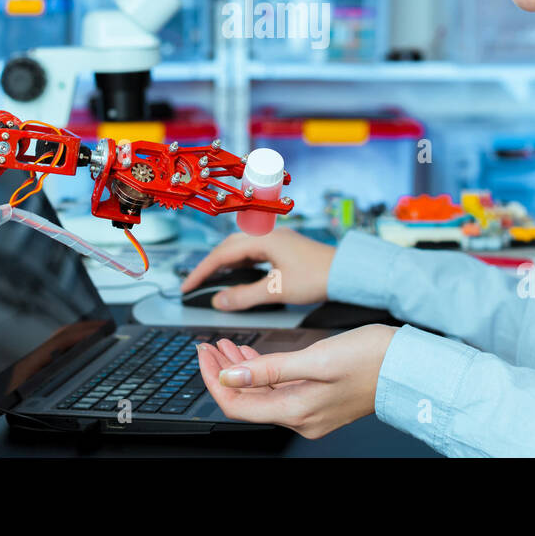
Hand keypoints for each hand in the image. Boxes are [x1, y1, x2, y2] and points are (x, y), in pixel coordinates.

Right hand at [178, 227, 335, 309]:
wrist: (347, 272)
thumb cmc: (317, 277)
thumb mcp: (276, 291)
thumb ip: (244, 297)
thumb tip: (219, 301)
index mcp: (262, 239)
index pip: (221, 255)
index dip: (201, 272)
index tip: (187, 288)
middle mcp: (267, 234)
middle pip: (228, 247)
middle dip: (209, 265)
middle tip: (194, 285)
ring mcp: (276, 238)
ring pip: (240, 248)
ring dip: (224, 263)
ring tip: (211, 280)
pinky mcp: (284, 246)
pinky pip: (253, 251)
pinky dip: (240, 263)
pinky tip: (238, 274)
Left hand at [195, 324, 396, 438]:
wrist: (409, 366)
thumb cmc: (371, 358)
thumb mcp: (315, 358)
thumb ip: (270, 368)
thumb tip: (230, 376)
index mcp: (297, 411)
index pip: (237, 404)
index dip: (214, 379)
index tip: (203, 353)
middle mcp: (301, 418)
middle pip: (247, 399)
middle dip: (223, 371)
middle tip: (209, 345)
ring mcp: (311, 410)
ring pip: (262, 393)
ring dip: (241, 368)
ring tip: (226, 344)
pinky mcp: (320, 399)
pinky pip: (280, 389)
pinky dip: (263, 371)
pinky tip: (254, 354)